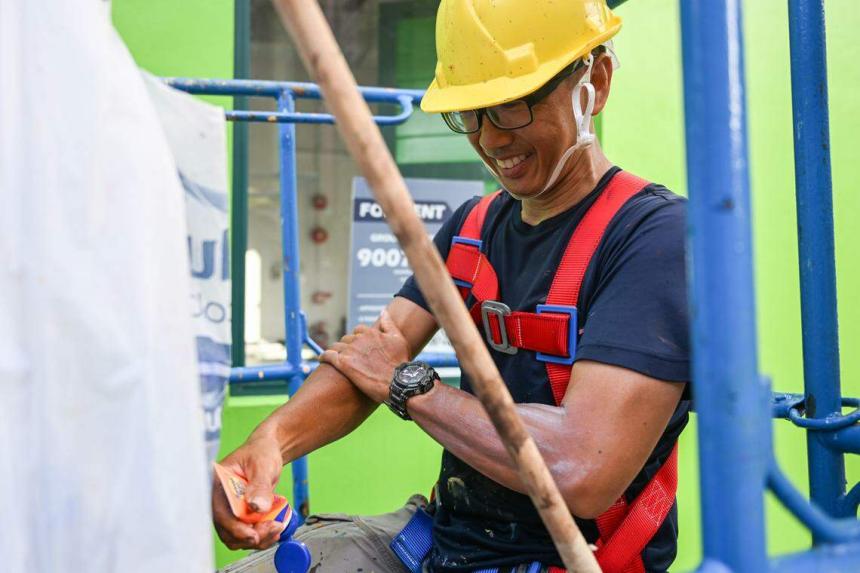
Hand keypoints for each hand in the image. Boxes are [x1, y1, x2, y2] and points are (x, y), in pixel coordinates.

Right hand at [212, 433, 286, 549]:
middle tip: (274, 528)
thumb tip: (257, 506)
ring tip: (278, 527)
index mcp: (217, 484)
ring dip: (258, 539)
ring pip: (237, 537)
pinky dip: (261, 536)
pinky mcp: (240, 516)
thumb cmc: (261, 452)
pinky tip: (275, 528)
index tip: (253, 534)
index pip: (219, 513)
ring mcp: (229, 510)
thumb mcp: (262, 465)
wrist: (268, 452)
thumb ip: (259, 485)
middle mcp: (219, 500)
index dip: (235, 528)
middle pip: (227, 531)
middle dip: (251, 536)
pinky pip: (247, 534)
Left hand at [320, 310, 409, 402]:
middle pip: (347, 338)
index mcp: (371, 333)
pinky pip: (328, 355)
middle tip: (350, 356)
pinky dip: (323, 356)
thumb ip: (389, 324)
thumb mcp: (398, 340)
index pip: (358, 330)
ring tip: (336, 359)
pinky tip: (321, 359)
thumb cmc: (400, 362)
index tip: (360, 347)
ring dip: (336, 351)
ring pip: (337, 346)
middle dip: (348, 346)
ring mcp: (350, 351)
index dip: (359, 338)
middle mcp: (359, 339)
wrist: (397, 383)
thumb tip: (382, 311)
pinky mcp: (343, 364)